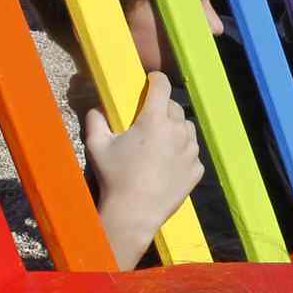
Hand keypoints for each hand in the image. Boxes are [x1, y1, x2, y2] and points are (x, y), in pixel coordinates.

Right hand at [87, 70, 202, 268]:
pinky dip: (182, 153)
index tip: (151, 79)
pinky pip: (191, 153)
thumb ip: (96, 120)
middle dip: (163, 107)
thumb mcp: (97, 145)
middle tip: (149, 118)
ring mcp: (190, 151)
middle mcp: (177, 131)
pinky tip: (167, 163)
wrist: (134, 214)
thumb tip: (96, 108)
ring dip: (176, 128)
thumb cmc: (114, 177)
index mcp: (154, 119)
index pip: (161, 85)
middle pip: (175, 107)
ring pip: (187, 128)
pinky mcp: (196, 170)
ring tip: (160, 140)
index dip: (156, 79)